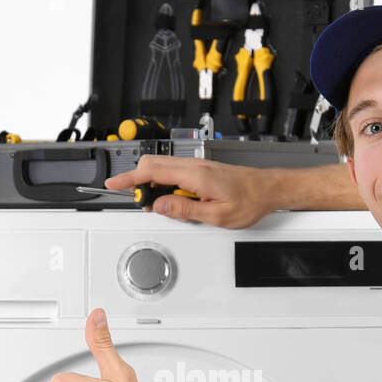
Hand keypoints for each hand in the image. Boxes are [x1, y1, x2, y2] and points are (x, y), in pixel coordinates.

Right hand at [105, 156, 275, 228]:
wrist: (268, 189)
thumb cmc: (249, 200)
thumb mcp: (216, 215)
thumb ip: (185, 210)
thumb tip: (160, 206)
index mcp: (195, 175)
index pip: (151, 172)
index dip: (129, 179)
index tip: (113, 183)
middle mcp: (194, 166)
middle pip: (152, 166)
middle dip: (139, 183)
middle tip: (141, 203)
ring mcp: (197, 166)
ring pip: (163, 169)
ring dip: (155, 186)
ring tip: (165, 207)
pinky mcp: (201, 170)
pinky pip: (175, 173)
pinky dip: (167, 186)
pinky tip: (176, 201)